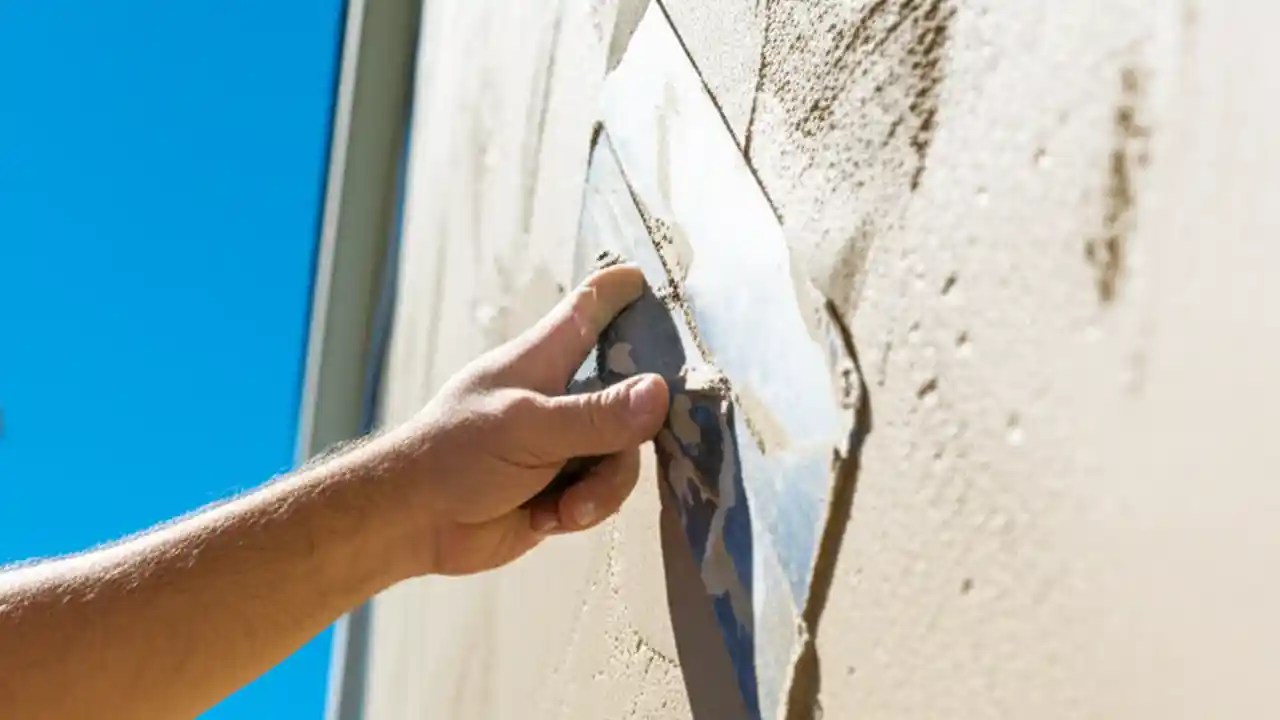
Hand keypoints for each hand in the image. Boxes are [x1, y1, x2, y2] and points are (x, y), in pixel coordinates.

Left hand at [382, 264, 669, 576]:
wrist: (411, 523)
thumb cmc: (457, 455)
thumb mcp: (529, 428)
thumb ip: (596, 416)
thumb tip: (661, 392)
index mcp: (544, 359)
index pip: (589, 309)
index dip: (622, 292)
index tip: (653, 282)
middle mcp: (560, 395)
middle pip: (629, 394)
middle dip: (636, 428)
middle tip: (632, 445)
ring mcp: (562, 444)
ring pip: (621, 454)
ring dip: (603, 487)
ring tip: (571, 507)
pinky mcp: (561, 487)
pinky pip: (603, 492)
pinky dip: (584, 509)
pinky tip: (551, 519)